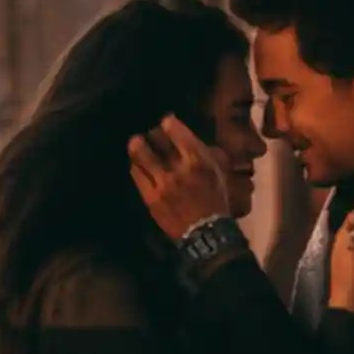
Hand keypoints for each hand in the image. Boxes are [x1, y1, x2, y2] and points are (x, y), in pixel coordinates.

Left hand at [127, 115, 229, 238]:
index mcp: (198, 160)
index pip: (177, 132)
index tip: (166, 121)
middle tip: (150, 133)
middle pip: (156, 141)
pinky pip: (137, 176)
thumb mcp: (218, 173)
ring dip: (137, 147)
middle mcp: (177, 168)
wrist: (206, 231)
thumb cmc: (216, 200)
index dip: (169, 123)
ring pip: (141, 156)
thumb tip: (194, 142)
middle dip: (152, 134)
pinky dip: (136, 167)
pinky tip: (137, 165)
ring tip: (135, 143)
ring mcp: (161, 183)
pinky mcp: (150, 197)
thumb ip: (206, 155)